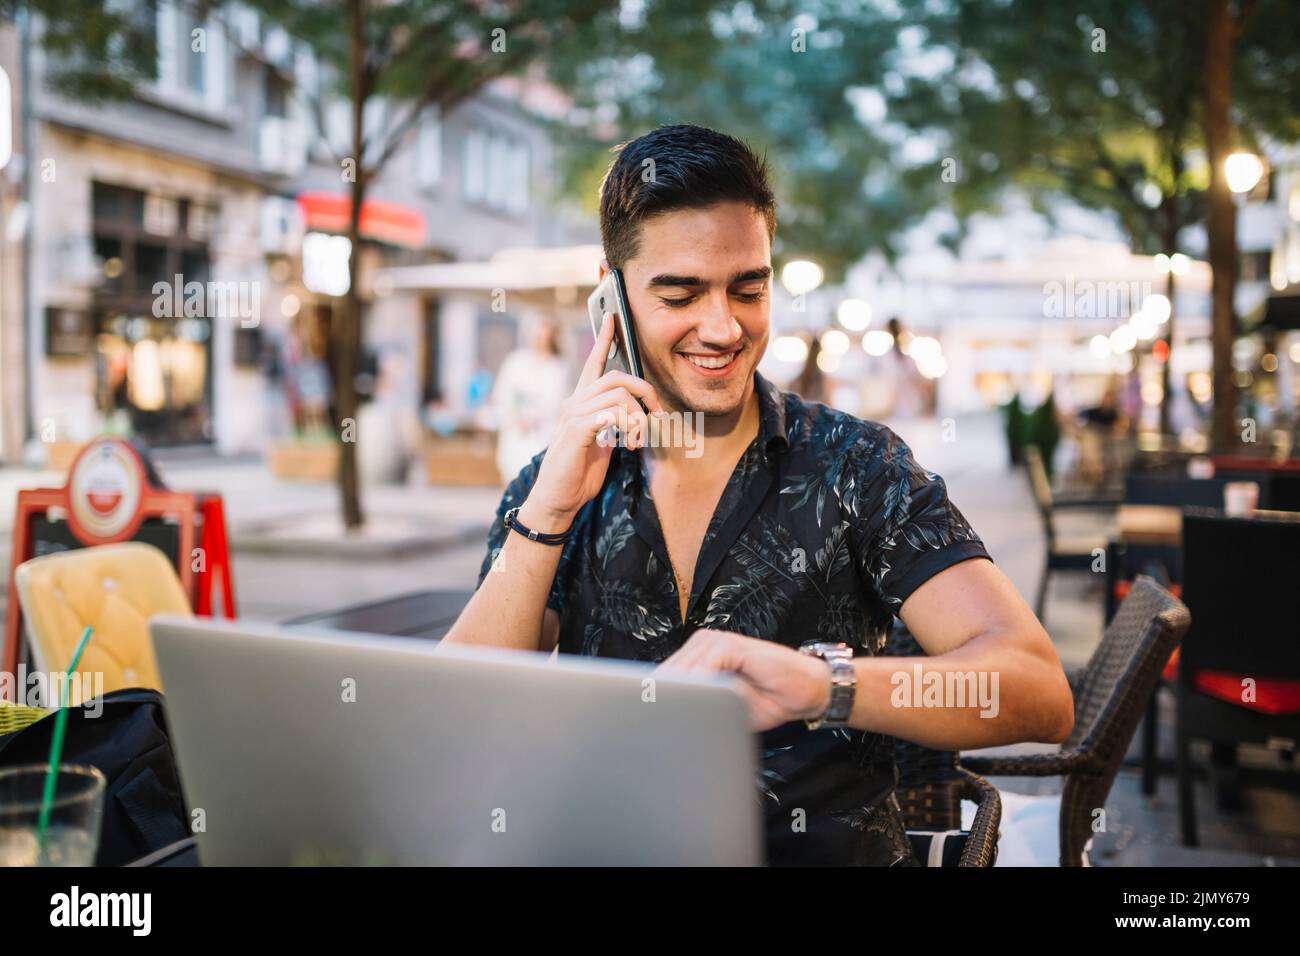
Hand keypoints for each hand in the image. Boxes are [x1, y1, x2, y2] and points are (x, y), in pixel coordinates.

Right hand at [520, 313, 664, 531]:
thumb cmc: (578, 473)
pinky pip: (612, 413)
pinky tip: (627, 445)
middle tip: (658, 416)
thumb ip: (614, 424)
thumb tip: (637, 416)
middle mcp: (574, 402)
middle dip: (645, 392)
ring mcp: (573, 413)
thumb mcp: (602, 443)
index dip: (603, 339)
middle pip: (617, 377)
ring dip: (639, 417)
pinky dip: (629, 427)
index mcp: (580, 403)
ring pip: (619, 394)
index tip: (611, 317)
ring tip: (639, 440)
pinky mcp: (577, 428)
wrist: (557, 499)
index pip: (593, 364)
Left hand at [656, 629, 833, 731]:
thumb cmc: (768, 700)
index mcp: (698, 656)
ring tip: (662, 715)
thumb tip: (668, 719)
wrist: (806, 691)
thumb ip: (700, 708)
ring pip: (684, 669)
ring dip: (674, 694)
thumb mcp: (726, 709)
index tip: (642, 720)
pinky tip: (690, 703)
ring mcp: (717, 642)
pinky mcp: (732, 644)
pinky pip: (706, 666)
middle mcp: (703, 644)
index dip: (655, 699)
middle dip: (660, 697)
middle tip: (646, 722)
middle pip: (671, 672)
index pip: (667, 678)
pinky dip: (697, 685)